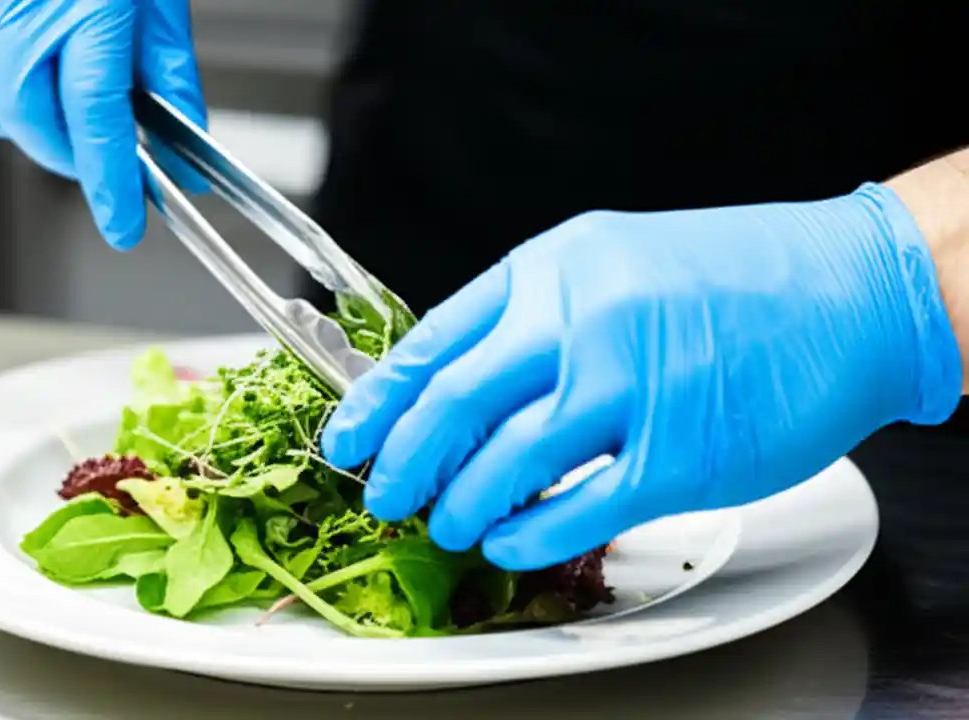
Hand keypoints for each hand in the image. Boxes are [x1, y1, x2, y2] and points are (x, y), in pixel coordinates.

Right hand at [0, 0, 206, 249]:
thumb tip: (183, 147)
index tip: (123, 224)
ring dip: (11, 122)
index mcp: (89, 9)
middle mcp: (21, 6)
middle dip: (68, 155)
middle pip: (32, 118)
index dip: (111, 184)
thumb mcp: (158, 0)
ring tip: (42, 112)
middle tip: (93, 162)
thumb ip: (171, 77)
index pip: (98, 120)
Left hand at [323, 183, 962, 569]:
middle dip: (402, 460)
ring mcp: (628, 388)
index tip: (346, 437)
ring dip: (459, 506)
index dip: (377, 400)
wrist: (850, 290)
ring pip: (502, 464)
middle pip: (452, 404)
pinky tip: (507, 546)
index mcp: (553, 268)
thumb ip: (535, 316)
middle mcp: (580, 321)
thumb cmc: (734, 277)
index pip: (432, 341)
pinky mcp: (675, 455)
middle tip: (381, 493)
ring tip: (446, 524)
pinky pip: (572, 512)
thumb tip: (462, 383)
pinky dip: (525, 539)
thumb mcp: (611, 259)